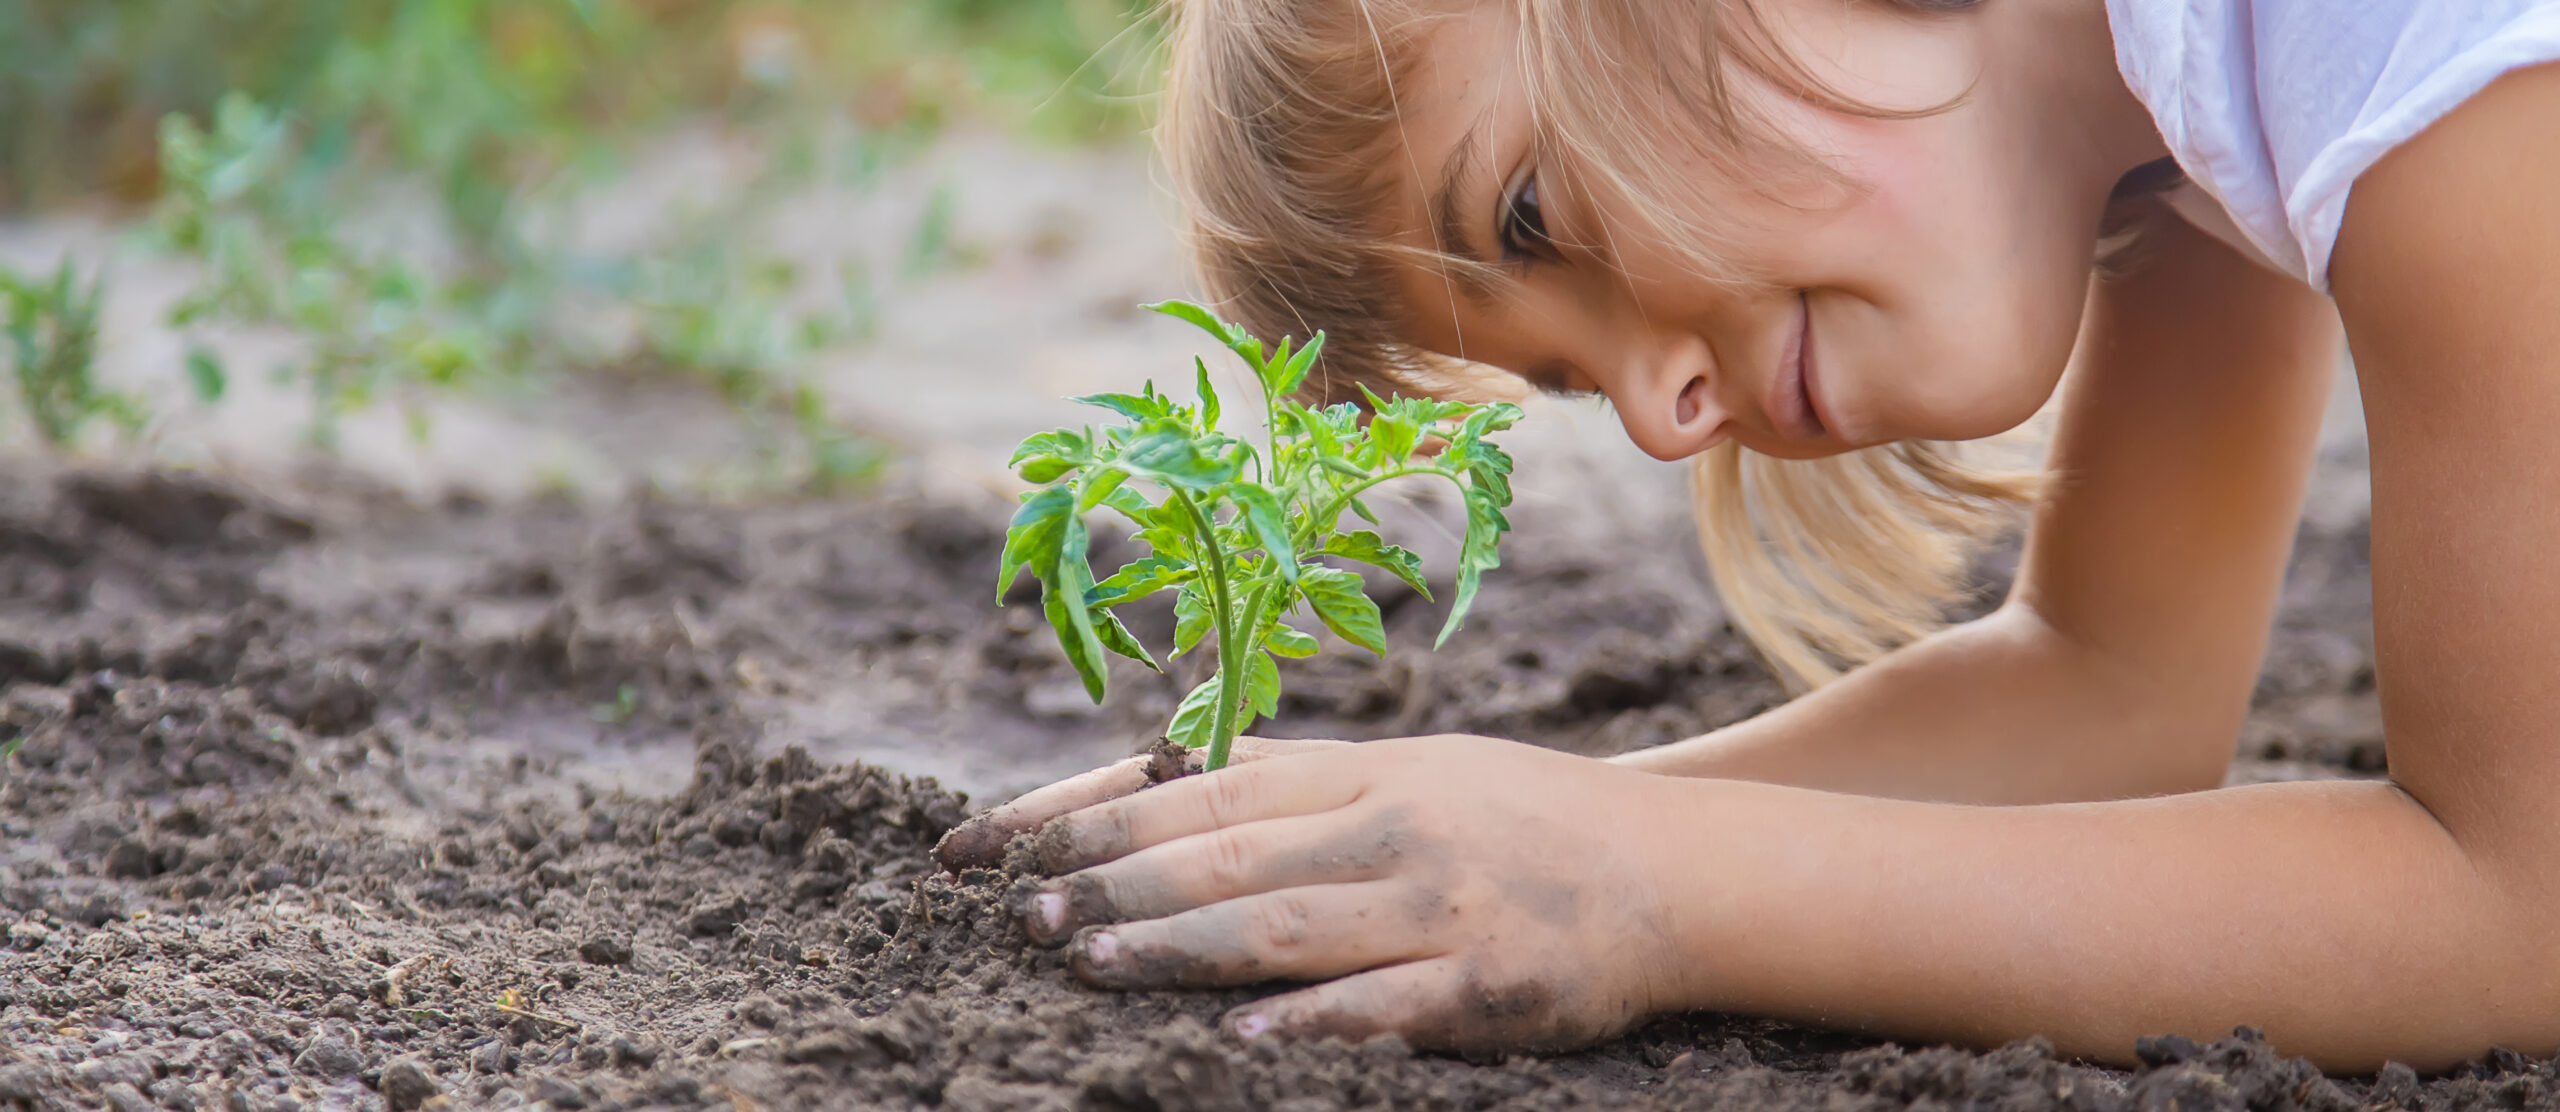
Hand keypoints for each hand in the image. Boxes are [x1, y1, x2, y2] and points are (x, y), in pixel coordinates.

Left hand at [993, 734, 1693, 1054]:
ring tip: (1088, 964)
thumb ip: (1291, 789)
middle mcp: (1387, 824)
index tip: (992, 844)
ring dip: (1179, 946)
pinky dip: (1310, 1024)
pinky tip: (1241, 1044)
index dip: (1085, 812)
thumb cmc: (1517, 820)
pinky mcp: (1486, 983)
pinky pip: (1384, 1006)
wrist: (1676, 866)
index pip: (1194, 785)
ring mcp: (1437, 902)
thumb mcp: (1406, 774)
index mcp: (1357, 772)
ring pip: (1284, 925)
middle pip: (1222, 851)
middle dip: (1109, 881)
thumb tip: (1149, 790)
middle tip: (1017, 916)